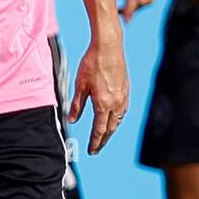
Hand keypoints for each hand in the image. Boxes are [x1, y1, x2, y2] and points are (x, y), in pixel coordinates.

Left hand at [67, 30, 128, 153]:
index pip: (99, 129)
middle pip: (110, 128)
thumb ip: (77, 105)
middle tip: (97, 149)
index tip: (91, 151)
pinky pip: (123, 110)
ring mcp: (123, 96)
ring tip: (104, 136)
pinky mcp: (126, 89)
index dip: (95, 142)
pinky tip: (114, 119)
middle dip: (103, 140)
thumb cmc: (92, 63)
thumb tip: (72, 120)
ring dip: (111, 130)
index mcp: (103, 104)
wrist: (108, 46)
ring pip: (118, 120)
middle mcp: (116, 102)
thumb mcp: (80, 85)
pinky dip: (118, 118)